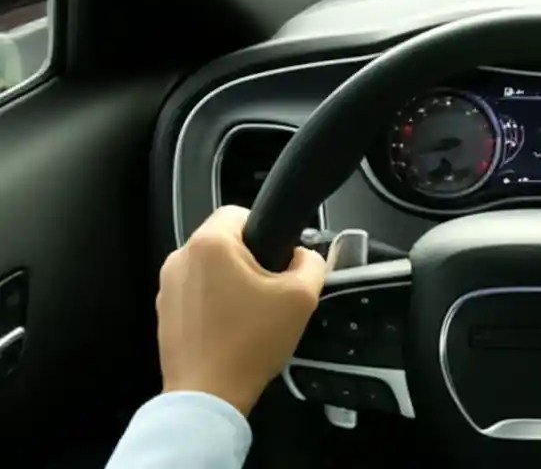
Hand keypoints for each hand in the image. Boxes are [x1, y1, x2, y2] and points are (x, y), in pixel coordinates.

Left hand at [156, 205, 325, 415]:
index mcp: (210, 244)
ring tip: (251, 313)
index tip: (278, 259)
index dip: (266, 230)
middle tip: (270, 290)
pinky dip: (214, 301)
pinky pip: (196, 291)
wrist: (209, 394)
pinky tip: (231, 328)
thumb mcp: (301, 297)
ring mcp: (167, 286)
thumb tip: (303, 256)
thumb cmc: (251, 343)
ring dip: (230, 280)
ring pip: (210, 267)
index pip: (240, 210)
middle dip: (249, 258)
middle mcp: (180, 258)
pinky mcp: (164, 311)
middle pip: (223, 240)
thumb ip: (312, 262)